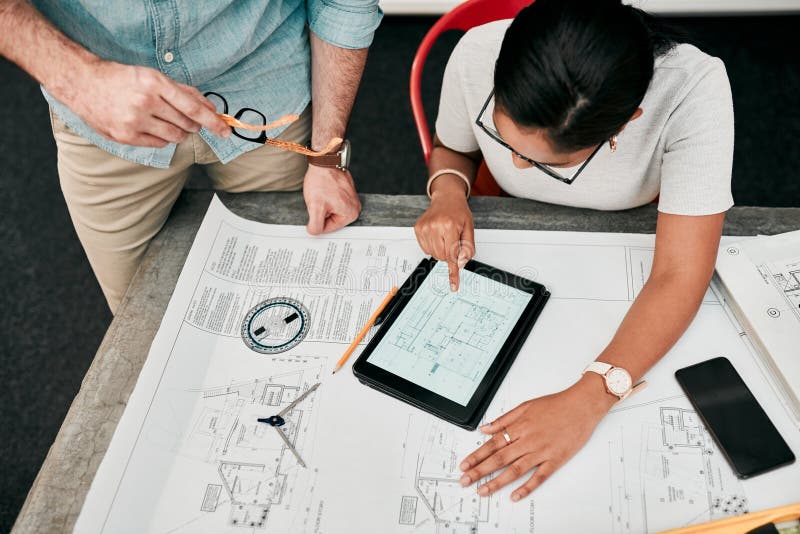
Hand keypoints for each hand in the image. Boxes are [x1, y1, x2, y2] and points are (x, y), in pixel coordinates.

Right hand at [61, 60, 230, 146]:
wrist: (84, 83)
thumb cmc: (123, 78)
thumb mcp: (153, 76)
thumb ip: (183, 92)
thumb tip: (210, 108)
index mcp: (155, 83)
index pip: (193, 108)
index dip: (213, 122)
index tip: (226, 131)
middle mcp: (145, 102)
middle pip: (187, 124)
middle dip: (193, 124)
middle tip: (187, 120)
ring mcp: (134, 121)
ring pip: (175, 136)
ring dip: (179, 132)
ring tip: (167, 121)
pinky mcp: (126, 136)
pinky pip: (159, 144)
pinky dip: (162, 138)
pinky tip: (152, 127)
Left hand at [303, 165, 360, 234]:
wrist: (324, 160)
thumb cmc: (321, 181)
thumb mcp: (315, 207)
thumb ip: (315, 226)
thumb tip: (314, 232)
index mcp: (351, 214)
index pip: (328, 228)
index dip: (317, 219)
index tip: (317, 206)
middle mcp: (355, 207)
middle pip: (330, 220)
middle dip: (321, 212)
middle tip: (319, 200)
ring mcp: (352, 199)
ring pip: (330, 210)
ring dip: (323, 204)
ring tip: (322, 193)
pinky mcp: (347, 192)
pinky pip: (333, 201)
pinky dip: (326, 198)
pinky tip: (324, 190)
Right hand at [413, 175, 474, 290]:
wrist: (446, 197)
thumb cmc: (459, 212)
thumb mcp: (469, 228)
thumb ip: (467, 248)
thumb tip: (460, 263)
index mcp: (450, 226)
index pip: (452, 255)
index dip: (453, 272)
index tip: (454, 286)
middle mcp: (435, 227)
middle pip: (442, 257)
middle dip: (449, 254)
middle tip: (453, 241)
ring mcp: (424, 228)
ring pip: (433, 254)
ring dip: (441, 250)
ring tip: (444, 236)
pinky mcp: (417, 229)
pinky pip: (425, 248)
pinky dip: (433, 246)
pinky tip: (436, 235)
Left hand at [459, 374, 615, 500]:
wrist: (582, 405)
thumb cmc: (556, 404)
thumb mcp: (525, 405)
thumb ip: (504, 419)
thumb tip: (485, 428)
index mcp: (519, 426)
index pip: (492, 444)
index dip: (476, 455)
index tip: (464, 465)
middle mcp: (528, 440)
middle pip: (499, 458)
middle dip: (479, 471)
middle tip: (465, 481)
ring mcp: (542, 451)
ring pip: (515, 469)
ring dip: (497, 482)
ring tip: (483, 490)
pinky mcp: (556, 460)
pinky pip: (539, 476)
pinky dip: (527, 487)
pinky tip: (515, 495)